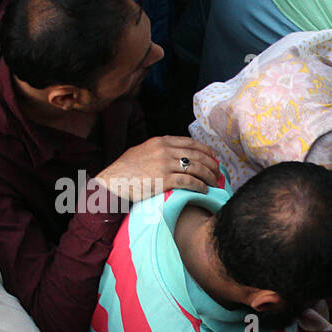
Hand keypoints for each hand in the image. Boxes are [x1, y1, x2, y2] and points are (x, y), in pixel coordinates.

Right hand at [95, 136, 217, 200]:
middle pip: (197, 155)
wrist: (113, 181)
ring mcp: (165, 164)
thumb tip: (175, 152)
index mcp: (161, 141)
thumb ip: (159, 149)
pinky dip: (200, 186)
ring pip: (197, 168)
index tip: (214, 157)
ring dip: (209, 176)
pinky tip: (204, 190)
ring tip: (215, 182)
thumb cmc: (126, 169)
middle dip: (212, 164)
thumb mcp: (143, 151)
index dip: (206, 150)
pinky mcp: (164, 179)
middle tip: (219, 172)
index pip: (190, 142)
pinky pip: (189, 182)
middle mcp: (165, 150)